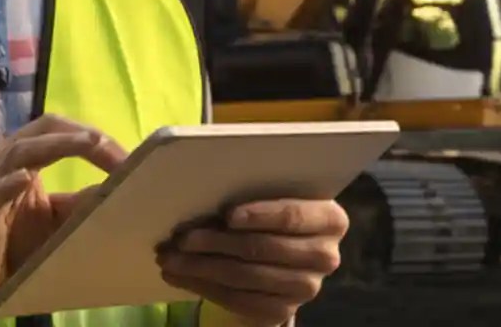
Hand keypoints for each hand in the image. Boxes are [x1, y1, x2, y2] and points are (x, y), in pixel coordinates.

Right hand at [0, 114, 127, 310]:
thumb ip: (80, 200)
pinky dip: (10, 183)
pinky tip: (27, 179)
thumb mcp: (53, 218)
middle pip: (45, 128)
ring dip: (58, 145)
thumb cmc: (7, 241)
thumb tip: (121, 188)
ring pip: (22, 150)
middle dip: (82, 134)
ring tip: (88, 143)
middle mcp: (5, 158)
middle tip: (113, 147)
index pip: (60, 129)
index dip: (93, 136)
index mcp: (23, 155)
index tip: (128, 156)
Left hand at [156, 198, 348, 325]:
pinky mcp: (283, 311)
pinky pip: (238, 301)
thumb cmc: (274, 212)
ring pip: (245, 277)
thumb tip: (207, 189)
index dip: (259, 215)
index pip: (292, 216)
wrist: (286, 256)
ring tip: (170, 258)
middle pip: (262, 248)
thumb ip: (255, 189)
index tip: (227, 214)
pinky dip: (204, 287)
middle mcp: (325, 256)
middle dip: (215, 242)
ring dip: (201, 267)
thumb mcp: (274, 195)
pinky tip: (180, 276)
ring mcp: (306, 288)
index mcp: (330, 218)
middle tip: (180, 238)